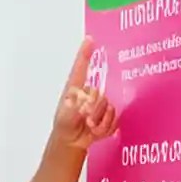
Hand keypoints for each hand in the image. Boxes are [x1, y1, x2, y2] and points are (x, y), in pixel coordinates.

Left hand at [52, 36, 118, 151]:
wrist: (72, 141)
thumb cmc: (65, 125)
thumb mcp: (65, 117)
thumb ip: (75, 108)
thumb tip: (87, 101)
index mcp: (76, 88)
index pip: (81, 68)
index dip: (85, 53)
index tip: (90, 40)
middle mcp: (90, 92)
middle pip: (100, 92)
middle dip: (95, 109)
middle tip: (87, 120)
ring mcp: (101, 102)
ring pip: (109, 107)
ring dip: (100, 120)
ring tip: (90, 126)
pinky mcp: (109, 114)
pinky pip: (115, 118)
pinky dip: (106, 127)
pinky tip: (97, 130)